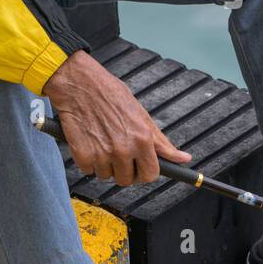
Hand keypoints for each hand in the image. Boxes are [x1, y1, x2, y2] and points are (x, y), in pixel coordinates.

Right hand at [44, 51, 191, 185]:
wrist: (79, 83)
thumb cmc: (110, 94)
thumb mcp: (141, 115)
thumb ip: (161, 142)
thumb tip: (183, 158)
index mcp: (142, 139)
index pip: (150, 175)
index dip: (145, 172)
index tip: (140, 167)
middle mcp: (124, 150)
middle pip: (127, 180)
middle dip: (124, 170)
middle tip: (118, 152)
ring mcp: (102, 154)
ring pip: (106, 176)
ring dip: (104, 164)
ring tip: (102, 141)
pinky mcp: (83, 156)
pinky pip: (88, 170)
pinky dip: (87, 160)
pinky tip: (89, 142)